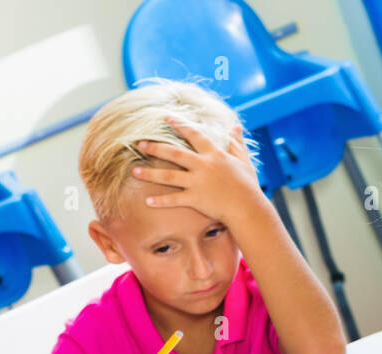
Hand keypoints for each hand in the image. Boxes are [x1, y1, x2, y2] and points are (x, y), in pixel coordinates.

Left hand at [132, 119, 262, 226]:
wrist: (248, 207)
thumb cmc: (247, 185)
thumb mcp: (244, 161)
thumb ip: (237, 144)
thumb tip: (236, 128)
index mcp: (214, 154)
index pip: (194, 135)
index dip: (180, 125)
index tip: (165, 118)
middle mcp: (203, 165)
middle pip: (175, 153)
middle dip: (156, 147)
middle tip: (139, 143)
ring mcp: (198, 182)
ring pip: (169, 175)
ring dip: (150, 173)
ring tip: (134, 171)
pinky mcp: (195, 199)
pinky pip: (174, 199)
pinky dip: (161, 201)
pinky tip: (147, 201)